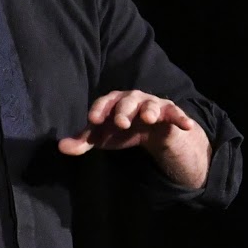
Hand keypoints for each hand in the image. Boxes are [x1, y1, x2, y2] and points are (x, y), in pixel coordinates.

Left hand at [58, 89, 210, 188]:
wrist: (151, 131)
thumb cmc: (120, 130)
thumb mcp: (102, 137)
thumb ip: (83, 141)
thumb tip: (61, 148)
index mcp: (113, 102)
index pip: (104, 102)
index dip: (99, 109)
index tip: (93, 120)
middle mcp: (133, 99)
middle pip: (127, 101)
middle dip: (124, 111)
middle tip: (121, 123)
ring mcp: (153, 105)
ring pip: (152, 104)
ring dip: (150, 110)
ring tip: (149, 119)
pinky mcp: (170, 113)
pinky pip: (176, 114)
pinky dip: (181, 118)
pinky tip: (186, 125)